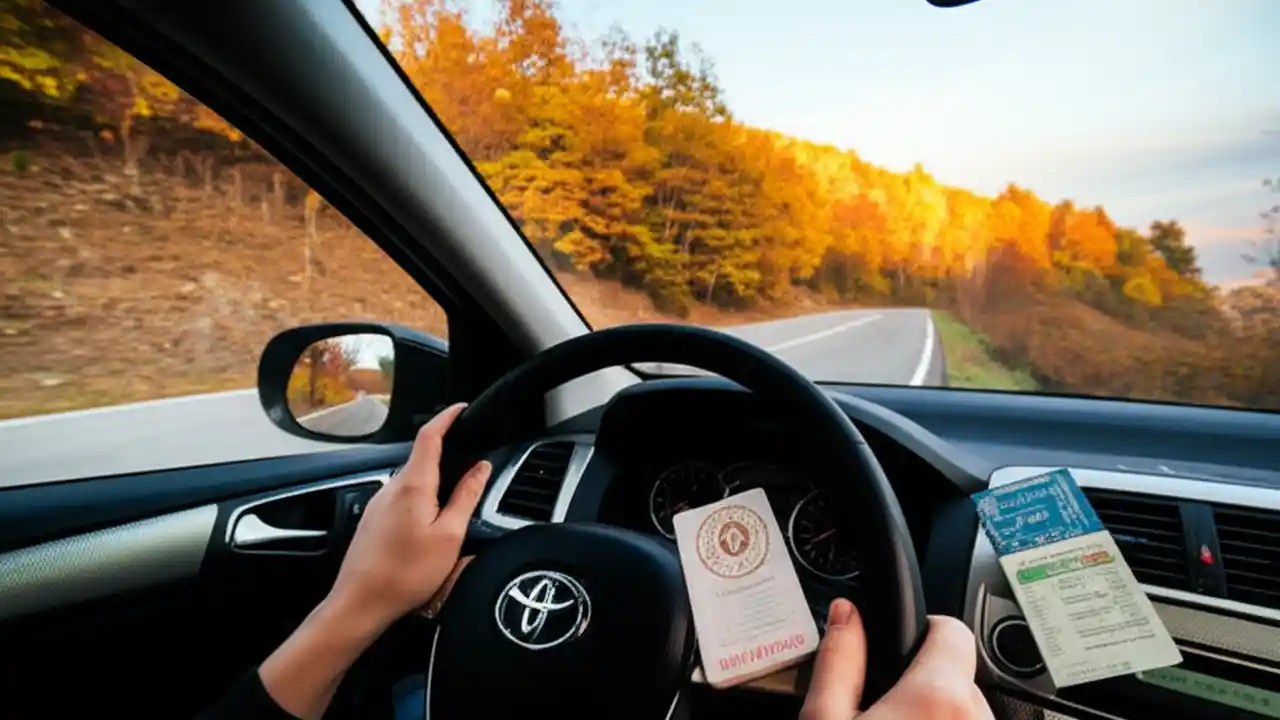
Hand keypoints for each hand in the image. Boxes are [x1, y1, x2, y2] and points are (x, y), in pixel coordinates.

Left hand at [259, 403, 490, 718]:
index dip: (446, 417)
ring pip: (412, 482)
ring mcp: (378, 504)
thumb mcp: (449, 535)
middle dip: (445, 455)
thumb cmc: (405, 574)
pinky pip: (401, 499)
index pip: (429, 437)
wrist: (360, 603)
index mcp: (413, 486)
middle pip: (421, 459)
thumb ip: (466, 497)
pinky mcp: (372, 521)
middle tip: (468, 462)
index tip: (460, 409)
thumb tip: (481, 468)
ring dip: (433, 483)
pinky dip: (420, 500)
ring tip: (453, 503)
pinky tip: (428, 525)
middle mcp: (391, 488)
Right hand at [800, 599, 994, 719]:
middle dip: (925, 686)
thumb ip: (838, 661)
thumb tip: (845, 614)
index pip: (954, 631)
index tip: (899, 652)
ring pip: (966, 714)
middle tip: (885, 714)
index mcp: (939, 697)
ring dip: (940, 718)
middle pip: (958, 677)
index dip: (922, 633)